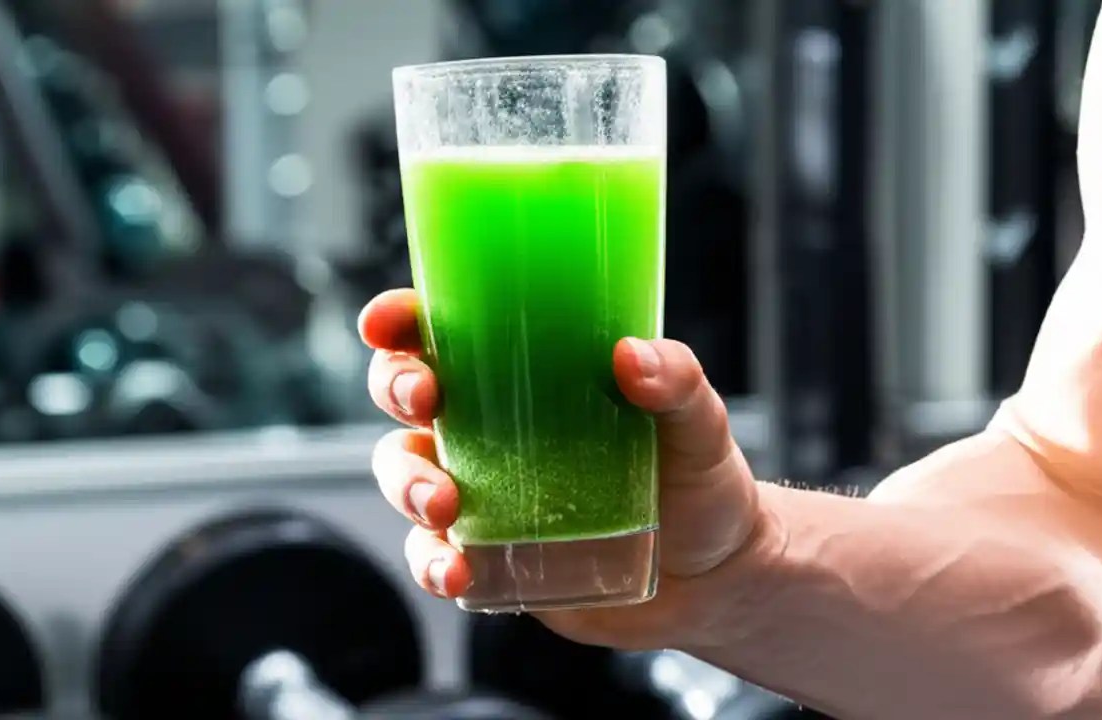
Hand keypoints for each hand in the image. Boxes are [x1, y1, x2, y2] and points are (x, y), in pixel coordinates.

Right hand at [360, 288, 768, 649]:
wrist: (713, 580)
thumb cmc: (701, 483)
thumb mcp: (701, 424)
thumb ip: (677, 382)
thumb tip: (633, 355)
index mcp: (531, 375)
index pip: (449, 330)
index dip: (402, 319)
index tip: (387, 322)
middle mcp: (492, 426)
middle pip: (406, 392)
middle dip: (395, 387)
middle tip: (424, 401)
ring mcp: (483, 490)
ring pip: (403, 472)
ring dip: (406, 483)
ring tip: (443, 506)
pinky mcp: (487, 553)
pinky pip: (431, 553)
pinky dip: (430, 562)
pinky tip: (456, 570)